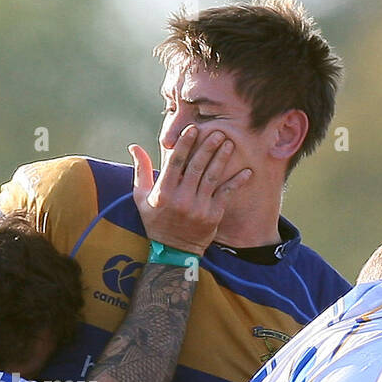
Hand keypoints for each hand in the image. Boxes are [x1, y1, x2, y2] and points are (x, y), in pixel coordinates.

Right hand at [130, 126, 251, 255]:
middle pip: (196, 167)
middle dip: (207, 147)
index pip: (175, 163)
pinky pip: (226, 194)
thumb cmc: (156, 221)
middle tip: (218, 132)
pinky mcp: (212, 215)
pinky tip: (246, 171)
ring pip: (212, 177)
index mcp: (163, 193)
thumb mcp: (142, 198)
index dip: (184, 144)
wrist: (173, 252)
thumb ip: (141, 171)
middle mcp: (181, 199)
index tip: (193, 129)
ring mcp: (198, 208)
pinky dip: (236, 182)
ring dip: (221, 159)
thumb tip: (134, 147)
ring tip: (229, 143)